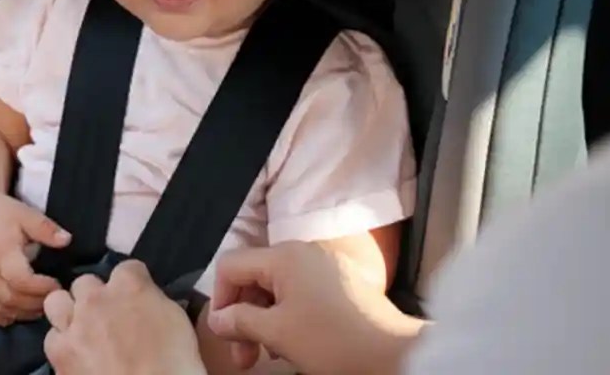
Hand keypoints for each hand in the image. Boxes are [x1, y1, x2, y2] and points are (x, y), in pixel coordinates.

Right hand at [0, 190, 70, 325]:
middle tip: (54, 297)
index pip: (22, 282)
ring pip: (0, 309)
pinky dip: (1, 316)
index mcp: (3, 255)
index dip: (42, 288)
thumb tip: (66, 240)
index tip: (57, 284)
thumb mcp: (25, 214)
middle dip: (36, 303)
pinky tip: (16, 313)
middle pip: (12, 300)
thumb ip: (46, 229)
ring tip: (40, 305)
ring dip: (23, 312)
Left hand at [43, 260, 206, 374]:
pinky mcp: (59, 352)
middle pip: (86, 282)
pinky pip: (51, 337)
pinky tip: (75, 354)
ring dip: (68, 311)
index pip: (127, 267)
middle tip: (107, 314)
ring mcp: (74, 324)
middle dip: (95, 295)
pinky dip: (62, 343)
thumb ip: (153, 301)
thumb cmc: (173, 360)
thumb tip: (146, 301)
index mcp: (130, 285)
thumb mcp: (175, 319)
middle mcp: (97, 298)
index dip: (133, 283)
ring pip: (56, 301)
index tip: (137, 297)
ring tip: (80, 327)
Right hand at [208, 241, 423, 374]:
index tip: (224, 333)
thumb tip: (218, 319)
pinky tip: (291, 344)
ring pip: (276, 289)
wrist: (392, 352)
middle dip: (242, 317)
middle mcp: (303, 253)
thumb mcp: (277, 333)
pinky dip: (287, 317)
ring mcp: (323, 267)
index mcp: (284, 256)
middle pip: (253, 278)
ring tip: (268, 355)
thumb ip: (240, 321)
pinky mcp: (339, 284)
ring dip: (264, 321)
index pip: (231, 266)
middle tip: (244, 357)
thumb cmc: (334, 340)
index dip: (219, 300)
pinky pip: (300, 294)